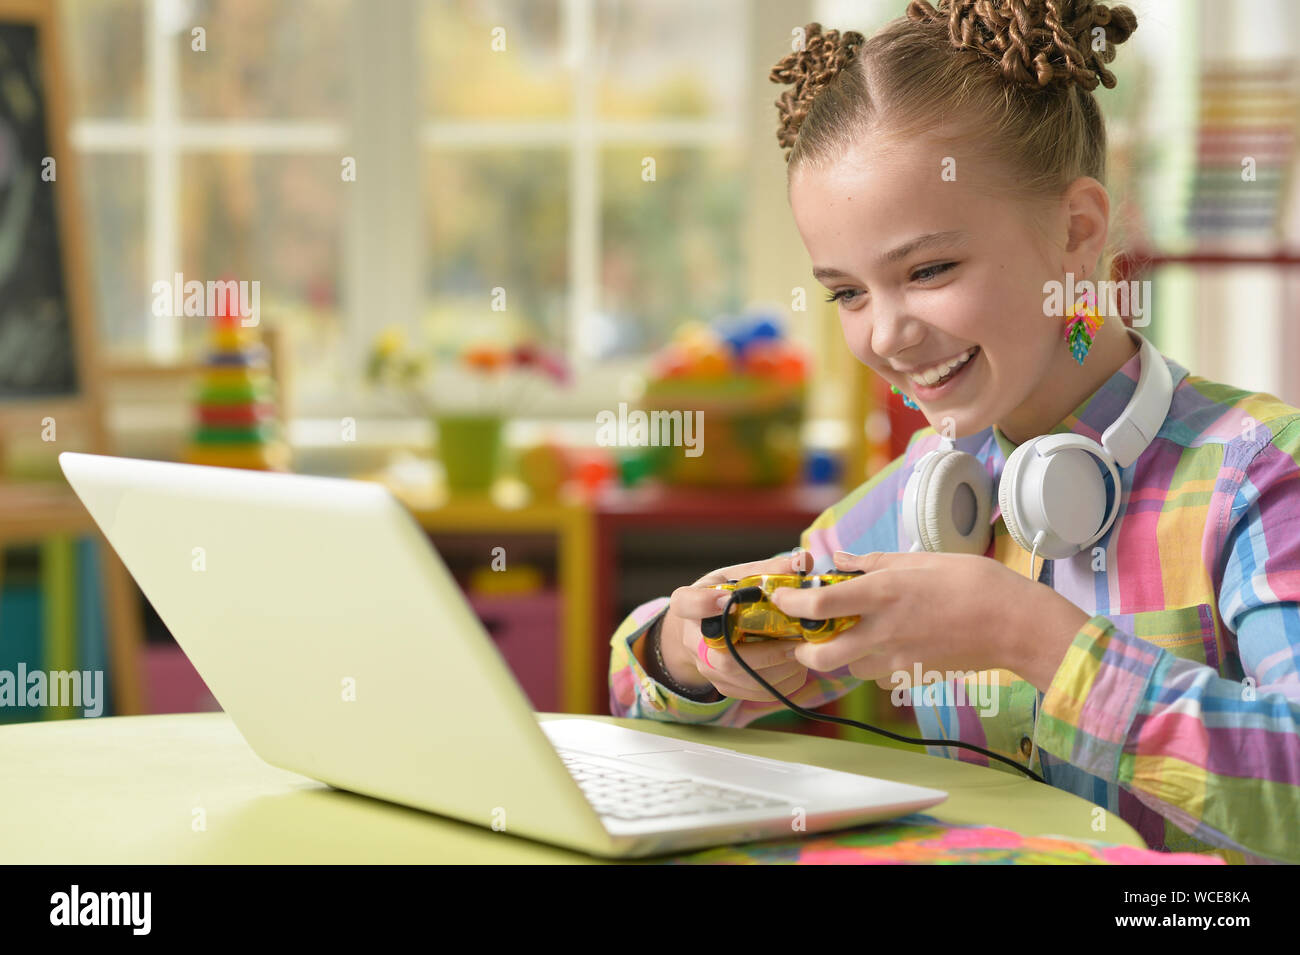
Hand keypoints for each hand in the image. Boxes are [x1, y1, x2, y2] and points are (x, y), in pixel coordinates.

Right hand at [659, 549, 813, 700]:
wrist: (706, 629)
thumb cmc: (725, 596)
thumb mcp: (738, 577)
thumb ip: (769, 569)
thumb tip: (805, 560)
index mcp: (689, 604)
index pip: (686, 604)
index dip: (704, 604)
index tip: (730, 598)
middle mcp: (693, 641)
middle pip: (723, 658)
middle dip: (767, 652)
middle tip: (796, 640)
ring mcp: (708, 669)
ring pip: (744, 679)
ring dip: (781, 668)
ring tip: (803, 650)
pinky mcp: (726, 687)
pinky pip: (757, 692)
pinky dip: (784, 680)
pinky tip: (797, 663)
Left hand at [765, 550, 1090, 692]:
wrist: (1015, 624)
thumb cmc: (973, 583)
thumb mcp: (920, 560)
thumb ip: (873, 562)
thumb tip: (839, 560)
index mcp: (881, 593)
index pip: (818, 605)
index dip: (790, 604)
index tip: (781, 598)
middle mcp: (882, 630)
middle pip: (820, 655)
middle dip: (804, 649)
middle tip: (805, 636)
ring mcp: (897, 658)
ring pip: (849, 668)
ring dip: (841, 656)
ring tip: (851, 636)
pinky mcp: (913, 675)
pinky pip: (878, 677)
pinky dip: (873, 665)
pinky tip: (886, 646)